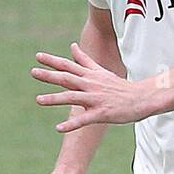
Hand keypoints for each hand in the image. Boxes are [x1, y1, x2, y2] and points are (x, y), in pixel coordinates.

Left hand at [32, 44, 152, 131]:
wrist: (140, 99)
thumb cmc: (118, 86)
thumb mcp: (100, 71)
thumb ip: (84, 60)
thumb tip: (72, 46)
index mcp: (89, 76)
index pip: (68, 65)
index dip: (53, 61)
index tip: (38, 56)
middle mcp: (90, 85)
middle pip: (67, 78)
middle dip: (49, 75)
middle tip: (33, 72)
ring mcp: (95, 99)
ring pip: (72, 97)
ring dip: (55, 99)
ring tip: (38, 100)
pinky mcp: (101, 113)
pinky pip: (84, 119)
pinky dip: (71, 124)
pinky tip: (58, 128)